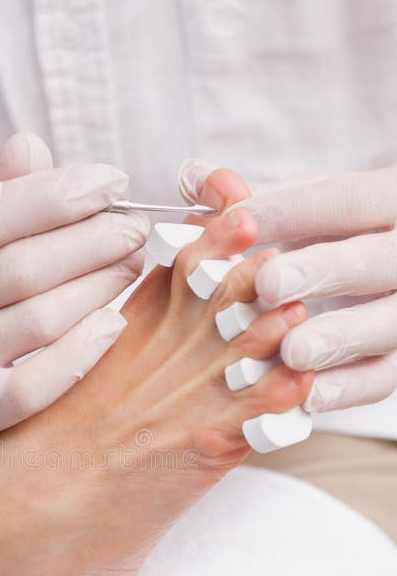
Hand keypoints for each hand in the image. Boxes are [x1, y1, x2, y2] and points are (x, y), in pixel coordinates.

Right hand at [0, 133, 147, 442]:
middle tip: (135, 232)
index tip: (114, 182)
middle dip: (94, 242)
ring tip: (130, 266)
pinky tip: (114, 324)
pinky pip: (34, 384)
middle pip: (22, 267)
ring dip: (99, 288)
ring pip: (39, 319)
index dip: (58, 194)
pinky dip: (82, 351)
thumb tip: (31, 145)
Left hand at [178, 160, 396, 412]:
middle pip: (372, 261)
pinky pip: (383, 378)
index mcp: (385, 202)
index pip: (343, 200)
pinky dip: (347, 389)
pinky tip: (309, 396)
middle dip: (320, 271)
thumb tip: (198, 179)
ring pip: (386, 324)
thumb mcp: (299, 205)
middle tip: (268, 284)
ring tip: (293, 350)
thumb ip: (250, 197)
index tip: (238, 221)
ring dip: (338, 337)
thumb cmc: (329, 233)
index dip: (292, 211)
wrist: (380, 275)